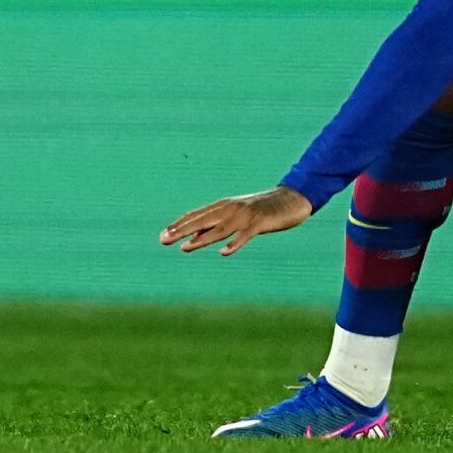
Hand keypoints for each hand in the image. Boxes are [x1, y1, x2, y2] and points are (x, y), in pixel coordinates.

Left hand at [160, 186, 312, 255]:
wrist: (290, 199)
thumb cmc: (260, 210)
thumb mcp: (234, 217)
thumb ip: (214, 227)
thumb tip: (191, 239)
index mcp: (223, 206)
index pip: (197, 216)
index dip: (179, 225)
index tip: (162, 235)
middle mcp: (231, 208)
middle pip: (202, 220)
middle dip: (182, 230)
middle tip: (164, 239)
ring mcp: (245, 215)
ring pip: (220, 228)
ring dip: (202, 239)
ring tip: (185, 247)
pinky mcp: (260, 222)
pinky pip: (245, 234)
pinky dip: (234, 242)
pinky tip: (224, 252)